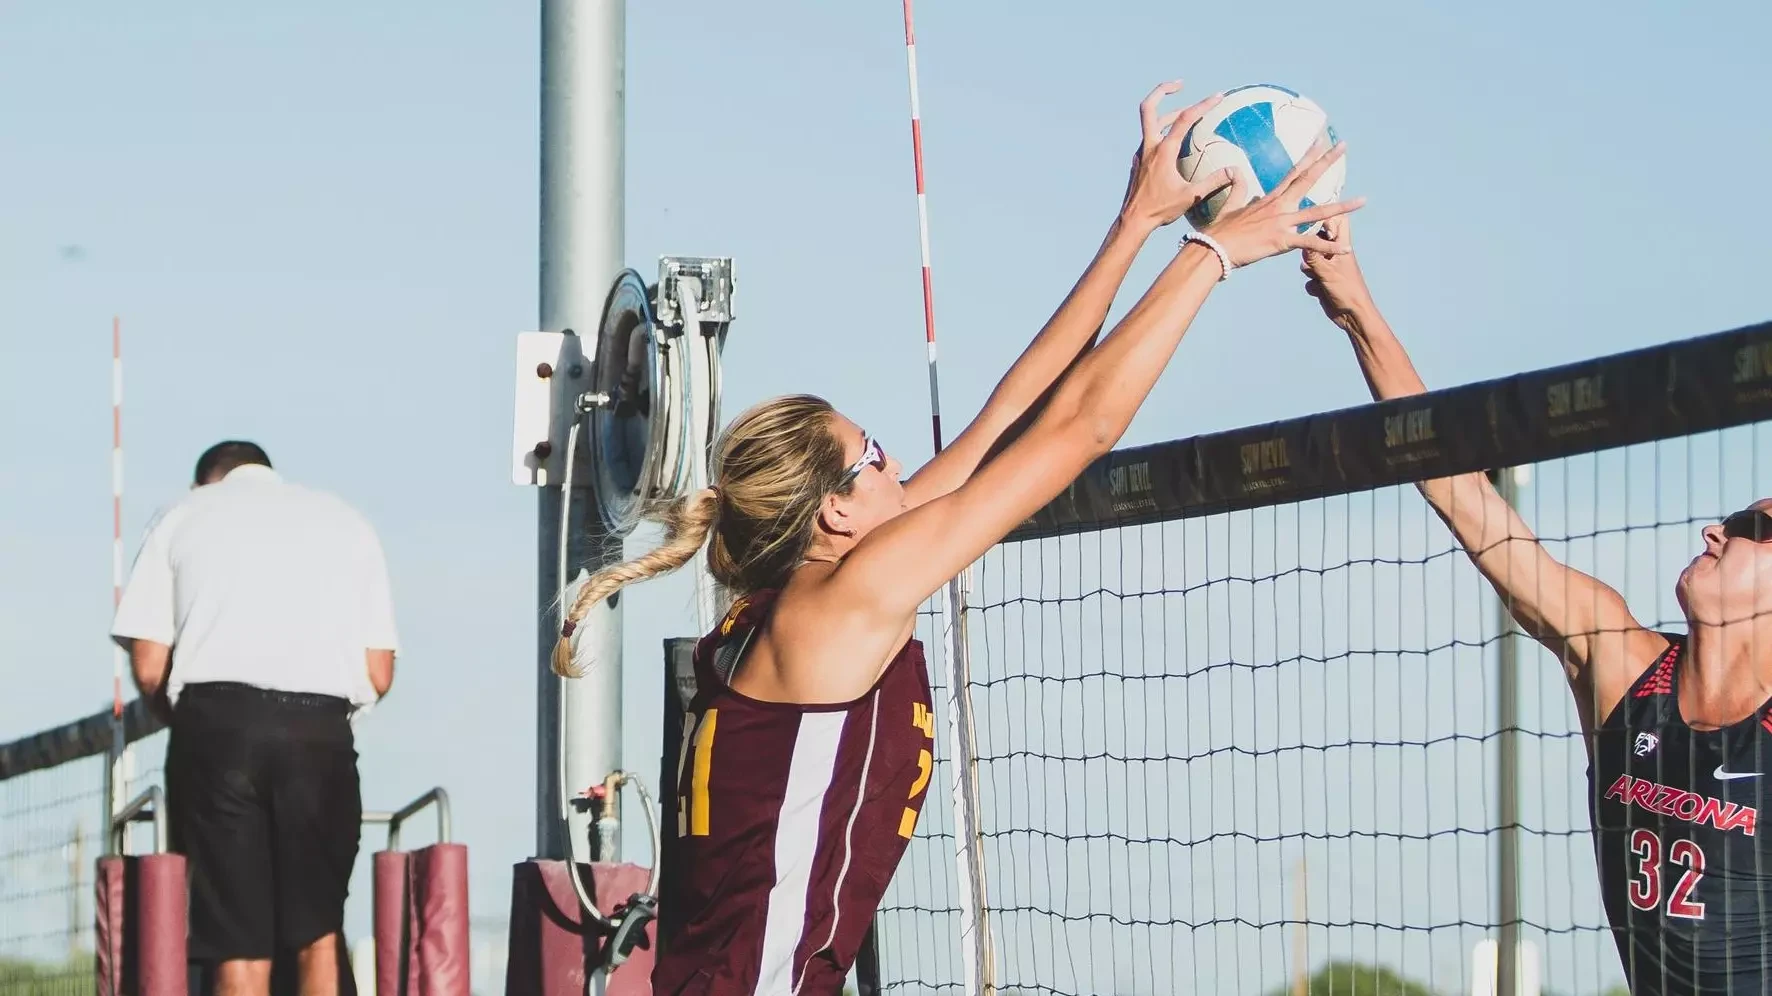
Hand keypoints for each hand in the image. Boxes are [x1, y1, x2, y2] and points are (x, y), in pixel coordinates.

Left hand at [1118, 81, 1232, 230]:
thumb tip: (1234, 171)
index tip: (1218, 97)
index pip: (1185, 119)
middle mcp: (1149, 147)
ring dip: (1168, 114)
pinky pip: (1150, 138)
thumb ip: (1213, 182)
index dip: (1203, 105)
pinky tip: (1174, 142)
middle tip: (1180, 84)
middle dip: (1163, 91)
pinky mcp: (1138, 162)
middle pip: (1148, 108)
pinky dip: (1162, 131)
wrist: (1133, 221)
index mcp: (1163, 151)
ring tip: (1185, 114)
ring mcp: (1142, 153)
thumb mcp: (1191, 197)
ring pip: (1151, 123)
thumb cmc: (1160, 210)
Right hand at [1200, 139, 1362, 267]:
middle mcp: (1280, 206)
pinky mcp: (1282, 241)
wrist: (1214, 248)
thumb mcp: (1230, 205)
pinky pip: (1311, 244)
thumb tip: (1235, 169)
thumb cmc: (1220, 231)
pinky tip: (1346, 249)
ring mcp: (1282, 222)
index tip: (1320, 140)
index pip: (1294, 171)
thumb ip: (1236, 186)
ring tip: (1363, 201)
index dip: (1308, 155)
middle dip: (1327, 161)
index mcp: (1270, 198)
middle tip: (1343, 145)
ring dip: (1343, 207)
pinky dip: (1330, 247)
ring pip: (1319, 213)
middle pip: (1308, 179)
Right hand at [1301, 216, 1372, 332]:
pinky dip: (1312, 283)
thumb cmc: (1346, 291)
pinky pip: (1310, 275)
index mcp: (1342, 246)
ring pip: (1310, 258)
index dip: (1325, 217)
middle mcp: (1335, 254)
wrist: (1352, 315)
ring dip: (1309, 267)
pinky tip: (1319, 290)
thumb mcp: (1327, 271)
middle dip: (1310, 246)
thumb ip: (1313, 257)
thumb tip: (1302, 243)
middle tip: (1307, 254)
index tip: (1310, 221)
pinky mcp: (1323, 280)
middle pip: (1319, 239)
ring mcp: (1328, 267)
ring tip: (1315, 276)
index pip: (1337, 221)